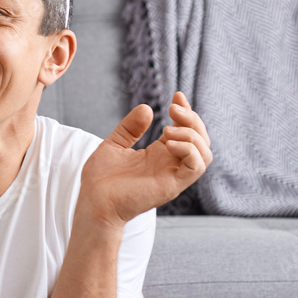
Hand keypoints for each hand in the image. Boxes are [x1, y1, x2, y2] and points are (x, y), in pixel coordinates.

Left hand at [79, 92, 211, 227]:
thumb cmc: (100, 179)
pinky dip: (189, 151)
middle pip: (200, 139)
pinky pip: (196, 167)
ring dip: (192, 135)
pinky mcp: (171, 186)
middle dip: (192, 119)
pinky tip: (168, 144)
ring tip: (167, 130)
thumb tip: (147, 108)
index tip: (177, 95)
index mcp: (159, 154)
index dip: (187, 112)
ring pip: (205, 153)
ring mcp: (172, 175)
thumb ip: (130, 128)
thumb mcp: (114, 144)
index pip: (186, 131)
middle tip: (173, 108)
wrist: (92, 202)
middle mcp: (169, 164)